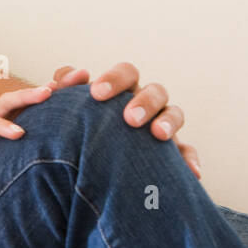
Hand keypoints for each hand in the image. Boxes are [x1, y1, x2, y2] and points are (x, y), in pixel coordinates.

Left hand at [0, 84, 55, 216]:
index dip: (2, 126)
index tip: (20, 134)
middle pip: (3, 105)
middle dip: (25, 97)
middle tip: (48, 92)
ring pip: (16, 107)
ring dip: (36, 97)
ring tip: (59, 86)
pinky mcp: (3, 136)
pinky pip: (22, 118)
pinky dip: (39, 109)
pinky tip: (59, 99)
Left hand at [48, 63, 201, 178]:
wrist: (83, 167)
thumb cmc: (75, 130)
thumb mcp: (64, 111)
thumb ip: (60, 93)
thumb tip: (55, 84)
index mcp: (122, 90)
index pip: (126, 74)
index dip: (114, 79)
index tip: (96, 93)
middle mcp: (146, 103)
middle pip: (155, 91)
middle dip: (144, 101)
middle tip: (130, 118)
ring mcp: (162, 126)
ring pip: (175, 114)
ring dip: (169, 122)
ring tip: (159, 135)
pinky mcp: (173, 152)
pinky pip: (187, 153)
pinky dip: (190, 160)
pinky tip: (192, 173)